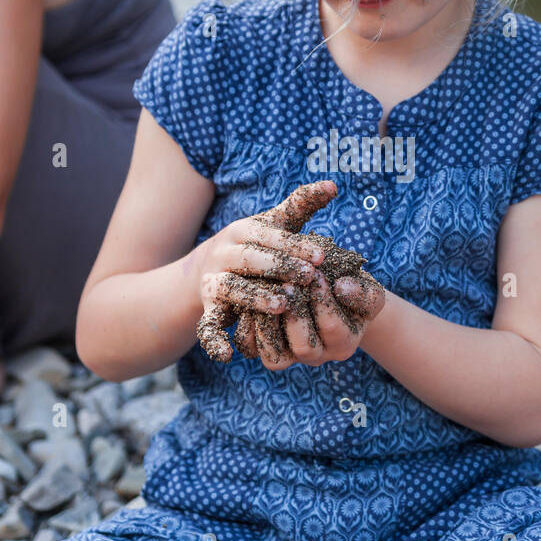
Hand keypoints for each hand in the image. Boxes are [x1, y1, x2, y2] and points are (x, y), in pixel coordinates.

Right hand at [195, 180, 333, 361]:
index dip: (295, 246)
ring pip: (232, 289)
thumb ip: (302, 203)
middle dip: (280, 268)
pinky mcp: (208, 309)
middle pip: (250, 260)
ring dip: (255, 297)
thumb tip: (334, 185)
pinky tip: (229, 355)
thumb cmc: (255, 244)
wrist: (207, 268)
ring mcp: (213, 282)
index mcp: (243, 230)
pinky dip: (214, 341)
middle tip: (309, 278)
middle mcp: (224, 253)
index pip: (269, 235)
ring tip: (283, 305)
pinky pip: (207, 326)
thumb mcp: (275, 222)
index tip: (321, 257)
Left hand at [255, 265, 386, 370]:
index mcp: (343, 344)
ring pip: (275, 357)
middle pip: (304, 348)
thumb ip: (364, 293)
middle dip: (295, 316)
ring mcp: (291, 357)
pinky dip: (249, 330)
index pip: (332, 328)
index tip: (316, 274)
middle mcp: (317, 356)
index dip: (322, 302)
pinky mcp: (268, 350)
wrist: (333, 295)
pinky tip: (250, 303)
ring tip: (266, 295)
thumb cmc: (351, 291)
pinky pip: (253, 350)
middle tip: (289, 284)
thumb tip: (343, 288)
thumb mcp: (369, 291)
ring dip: (268, 326)